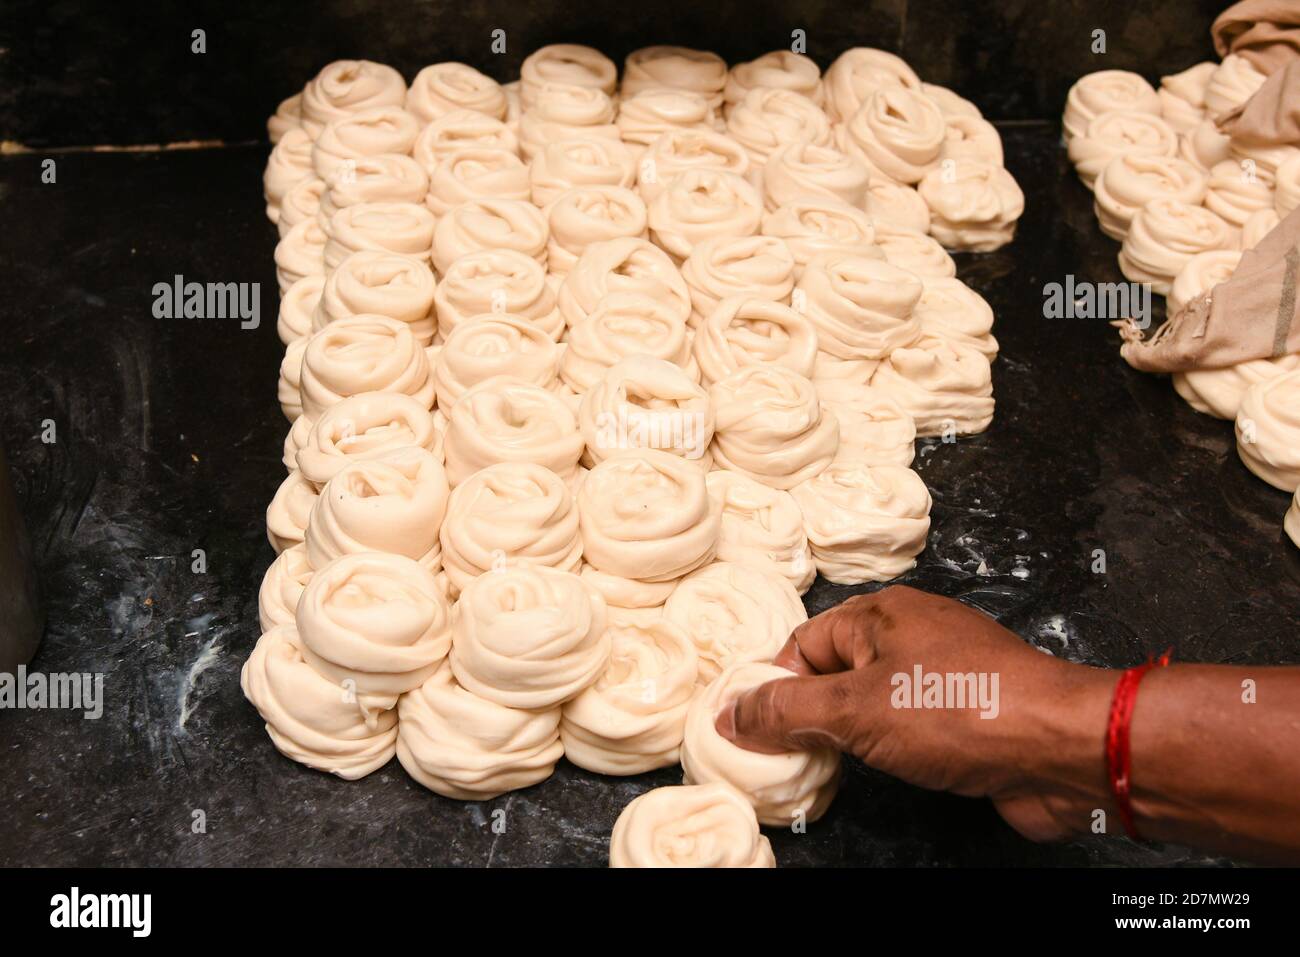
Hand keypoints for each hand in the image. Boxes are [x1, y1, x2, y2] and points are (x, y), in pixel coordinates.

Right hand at [715, 585, 1114, 841]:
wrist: (1062, 748)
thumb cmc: (961, 710)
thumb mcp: (854, 709)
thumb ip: (785, 711)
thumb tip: (730, 713)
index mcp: (880, 614)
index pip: (801, 646)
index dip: (774, 690)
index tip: (755, 734)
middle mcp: (911, 634)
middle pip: (834, 674)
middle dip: (809, 717)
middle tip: (787, 760)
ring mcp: (944, 673)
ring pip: (873, 702)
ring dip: (849, 738)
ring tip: (829, 771)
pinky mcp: (969, 712)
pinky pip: (909, 725)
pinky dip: (888, 750)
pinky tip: (885, 775)